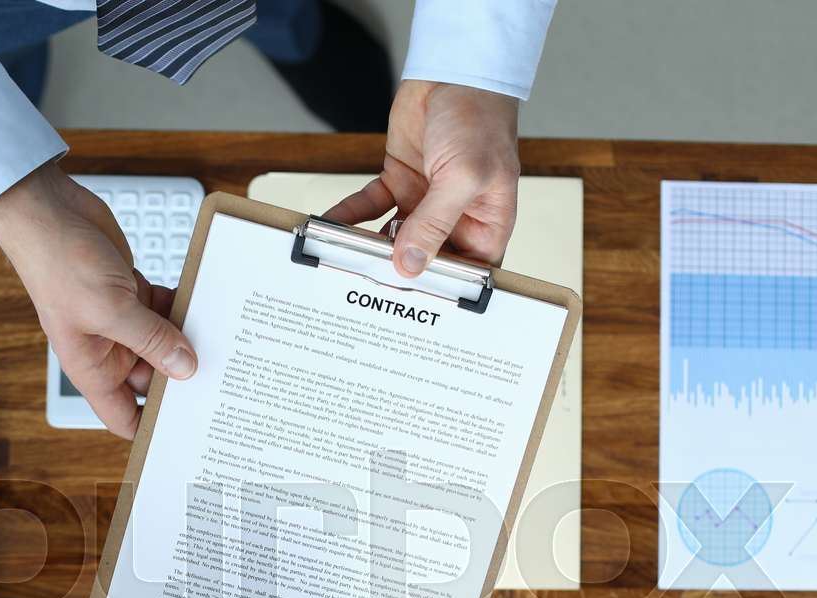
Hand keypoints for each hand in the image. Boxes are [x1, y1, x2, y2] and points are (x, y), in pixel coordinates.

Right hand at [0, 162, 196, 437]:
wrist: (47, 212)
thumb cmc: (58, 263)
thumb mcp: (111, 309)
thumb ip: (152, 340)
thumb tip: (185, 369)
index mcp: (91, 367)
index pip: (123, 416)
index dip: (151, 428)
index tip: (186, 430)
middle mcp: (106, 348)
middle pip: (152, 380)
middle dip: (182, 380)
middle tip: (223, 382)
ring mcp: (120, 319)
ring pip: (163, 343)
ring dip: (188, 340)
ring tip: (224, 344)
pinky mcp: (130, 291)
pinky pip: (164, 310)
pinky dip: (183, 308)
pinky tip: (207, 306)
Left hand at [324, 81, 520, 273]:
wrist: (455, 72)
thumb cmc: (480, 119)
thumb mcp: (463, 177)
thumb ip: (433, 224)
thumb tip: (410, 266)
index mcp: (487, 225)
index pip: (466, 272)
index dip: (443, 291)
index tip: (413, 305)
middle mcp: (456, 219)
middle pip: (424, 260)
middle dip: (397, 274)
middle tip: (367, 290)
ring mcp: (424, 202)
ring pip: (392, 237)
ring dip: (368, 248)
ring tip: (344, 261)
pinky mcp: (398, 182)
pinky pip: (370, 208)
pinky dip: (349, 216)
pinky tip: (329, 225)